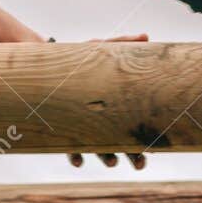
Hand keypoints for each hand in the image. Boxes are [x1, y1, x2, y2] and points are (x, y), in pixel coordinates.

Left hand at [68, 35, 147, 169]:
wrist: (46, 62)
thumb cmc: (79, 58)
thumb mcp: (102, 50)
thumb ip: (123, 43)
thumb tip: (147, 36)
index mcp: (116, 106)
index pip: (135, 126)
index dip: (145, 139)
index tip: (155, 149)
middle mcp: (101, 121)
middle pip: (121, 144)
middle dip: (132, 157)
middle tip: (140, 165)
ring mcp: (82, 128)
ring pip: (98, 150)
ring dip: (105, 158)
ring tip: (111, 163)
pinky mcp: (62, 129)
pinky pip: (69, 148)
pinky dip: (74, 155)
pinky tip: (78, 161)